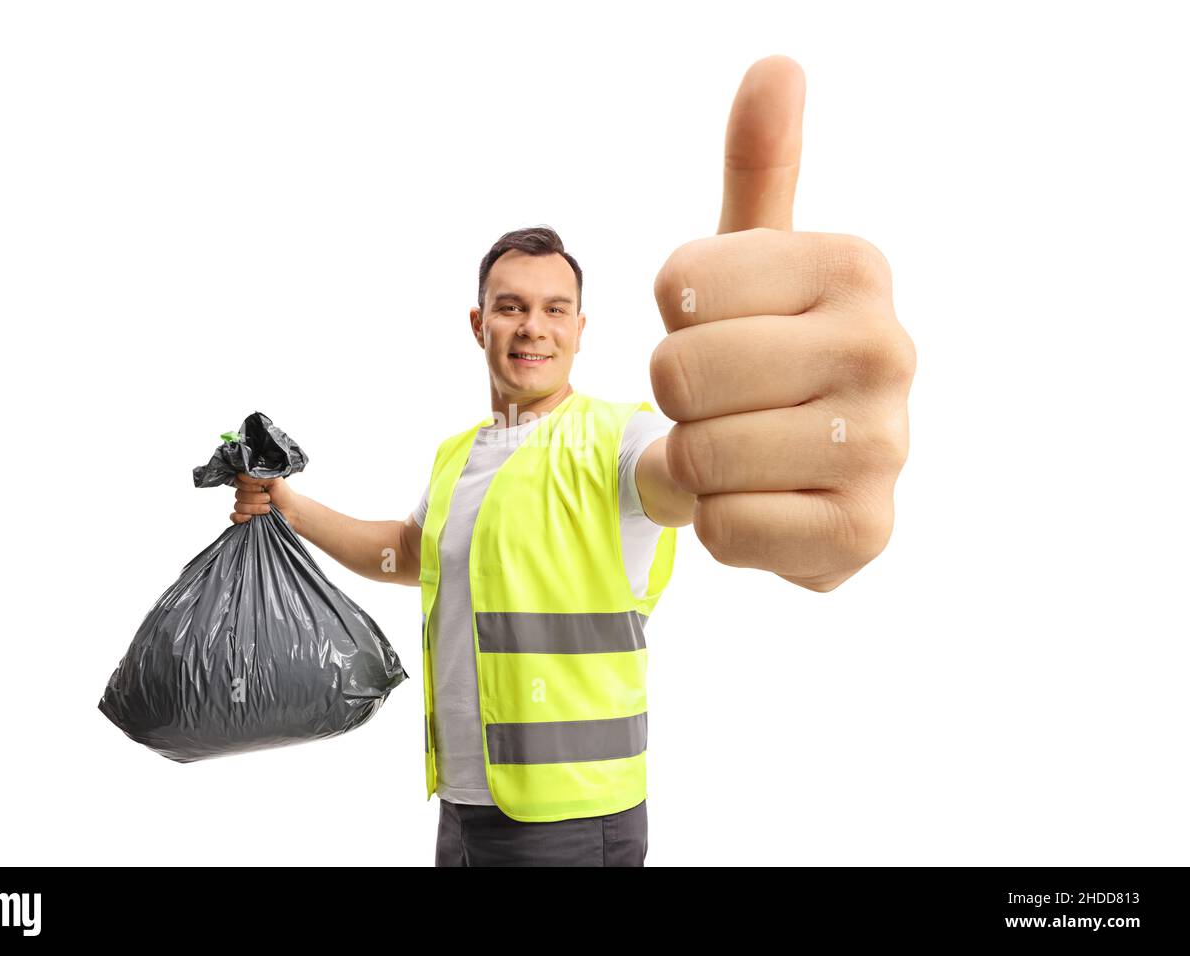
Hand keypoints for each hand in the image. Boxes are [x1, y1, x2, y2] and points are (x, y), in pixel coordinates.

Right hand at [231, 473, 297, 527]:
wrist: (291, 510)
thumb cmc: (283, 493)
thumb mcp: (273, 479)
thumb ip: (258, 475)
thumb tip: (243, 475)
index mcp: (250, 482)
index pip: (238, 481)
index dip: (249, 485)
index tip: (262, 487)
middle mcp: (245, 493)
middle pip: (238, 495)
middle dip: (255, 498)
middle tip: (268, 498)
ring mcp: (244, 506)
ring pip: (238, 506)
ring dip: (254, 508)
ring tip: (268, 508)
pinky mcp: (245, 518)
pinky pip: (234, 517)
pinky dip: (241, 517)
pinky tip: (251, 517)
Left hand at [649, 56, 915, 590]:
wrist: (810, 471)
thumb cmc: (767, 350)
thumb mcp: (756, 261)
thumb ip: (758, 169)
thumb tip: (776, 67)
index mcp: (856, 265)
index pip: (677, 285)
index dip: (675, 319)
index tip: (724, 328)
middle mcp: (888, 348)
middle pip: (679, 372)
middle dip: (678, 400)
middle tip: (726, 402)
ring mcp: (887, 447)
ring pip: (698, 455)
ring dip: (692, 466)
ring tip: (742, 454)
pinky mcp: (865, 532)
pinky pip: (722, 528)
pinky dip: (718, 525)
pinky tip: (765, 505)